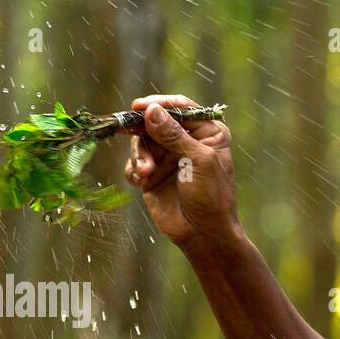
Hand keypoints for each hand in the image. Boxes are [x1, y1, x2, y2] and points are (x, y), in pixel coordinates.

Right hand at [124, 94, 237, 246]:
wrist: (203, 234)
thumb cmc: (211, 196)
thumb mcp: (198, 160)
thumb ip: (174, 135)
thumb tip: (151, 111)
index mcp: (205, 132)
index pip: (180, 108)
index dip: (159, 104)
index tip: (138, 107)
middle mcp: (185, 142)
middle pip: (155, 123)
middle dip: (143, 132)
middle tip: (128, 131)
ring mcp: (167, 158)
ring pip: (142, 143)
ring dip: (139, 156)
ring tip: (146, 173)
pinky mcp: (152, 176)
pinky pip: (134, 164)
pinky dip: (134, 170)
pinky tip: (141, 181)